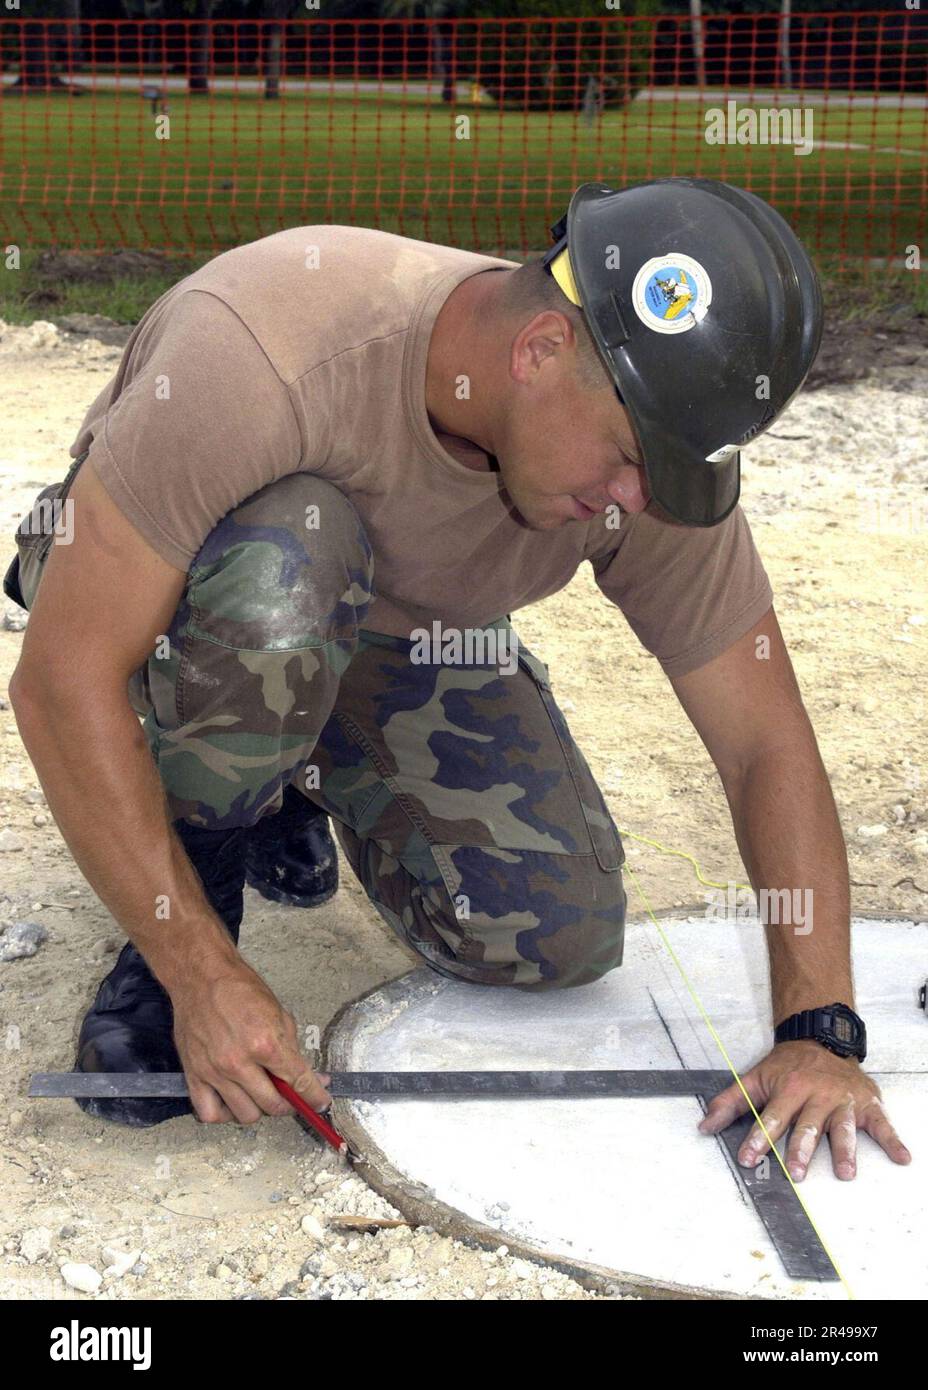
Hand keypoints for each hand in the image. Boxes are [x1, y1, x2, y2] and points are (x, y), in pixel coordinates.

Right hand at [171, 955, 331, 1124]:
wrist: (202, 977)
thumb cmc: (240, 990)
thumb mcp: (279, 1013)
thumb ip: (293, 1048)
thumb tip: (312, 1075)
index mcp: (266, 1043)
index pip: (299, 1083)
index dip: (314, 1098)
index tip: (320, 1103)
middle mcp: (239, 1062)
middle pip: (273, 1105)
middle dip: (289, 1104)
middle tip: (289, 1094)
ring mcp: (214, 1072)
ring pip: (245, 1115)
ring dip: (259, 1109)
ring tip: (261, 1094)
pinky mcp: (194, 1074)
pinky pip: (210, 1113)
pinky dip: (226, 1114)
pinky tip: (233, 1102)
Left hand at [697, 1040, 911, 1180]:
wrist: (821, 1038)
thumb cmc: (786, 1065)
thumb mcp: (755, 1077)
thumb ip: (731, 1103)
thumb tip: (704, 1127)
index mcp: (789, 1089)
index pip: (772, 1117)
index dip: (759, 1138)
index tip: (748, 1158)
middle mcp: (817, 1095)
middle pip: (808, 1125)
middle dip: (801, 1149)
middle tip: (796, 1172)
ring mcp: (844, 1100)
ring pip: (843, 1126)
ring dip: (845, 1150)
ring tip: (846, 1173)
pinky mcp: (867, 1104)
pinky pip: (883, 1124)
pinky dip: (894, 1141)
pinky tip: (902, 1158)